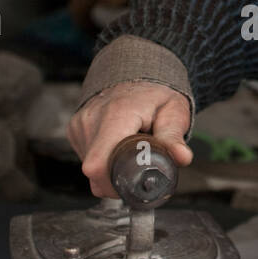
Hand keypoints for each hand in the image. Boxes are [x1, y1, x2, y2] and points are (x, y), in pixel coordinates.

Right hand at [67, 82, 192, 196]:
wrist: (134, 76)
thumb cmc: (155, 95)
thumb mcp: (173, 112)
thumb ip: (174, 137)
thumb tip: (182, 158)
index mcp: (116, 115)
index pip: (98, 163)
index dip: (113, 182)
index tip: (133, 183)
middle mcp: (92, 119)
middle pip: (94, 171)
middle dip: (117, 179)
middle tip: (138, 168)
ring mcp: (80, 125)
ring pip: (90, 169)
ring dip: (110, 169)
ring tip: (128, 151)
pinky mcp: (74, 130)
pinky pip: (86, 159)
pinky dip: (103, 160)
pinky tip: (116, 147)